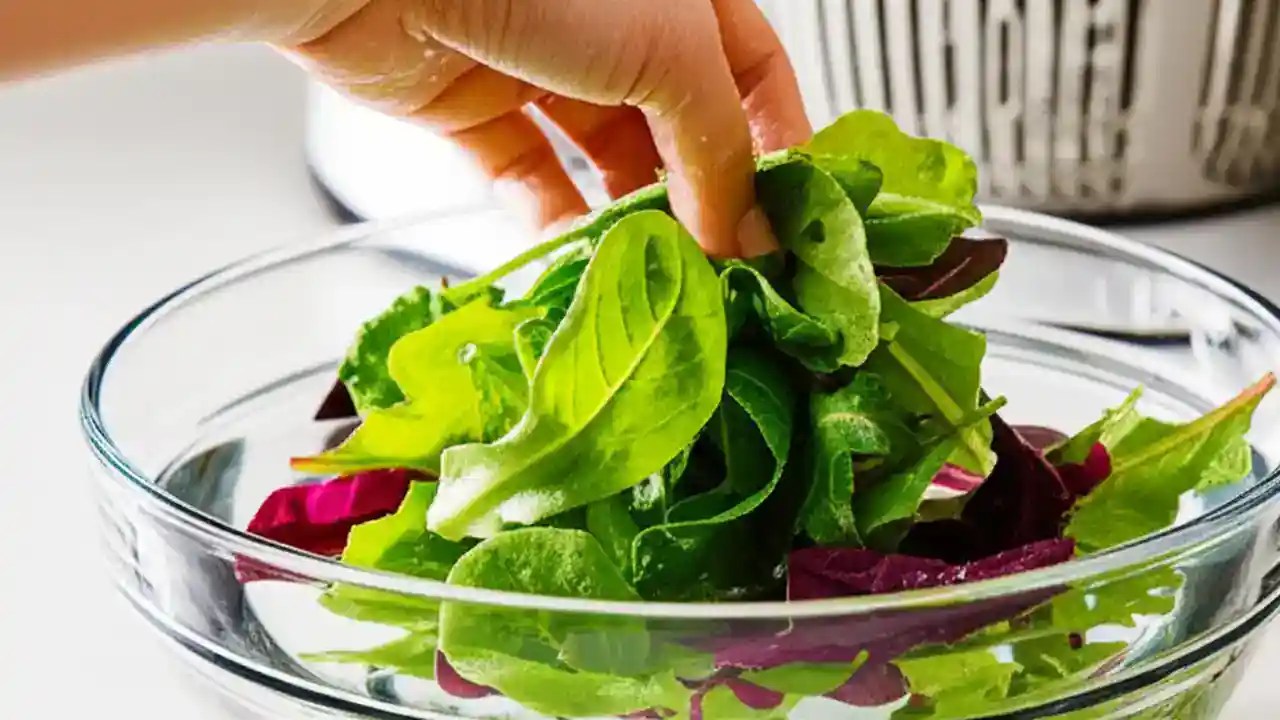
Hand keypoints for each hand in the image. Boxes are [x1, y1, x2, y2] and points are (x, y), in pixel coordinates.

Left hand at [281, 0, 811, 256]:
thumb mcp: (670, 52)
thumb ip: (721, 144)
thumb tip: (745, 230)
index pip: (754, 73)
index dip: (778, 146)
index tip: (789, 224)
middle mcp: (614, 27)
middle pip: (681, 127)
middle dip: (704, 199)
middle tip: (724, 269)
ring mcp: (543, 65)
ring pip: (607, 162)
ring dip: (634, 221)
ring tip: (657, 274)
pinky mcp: (475, 108)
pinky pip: (531, 180)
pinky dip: (557, 223)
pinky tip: (582, 260)